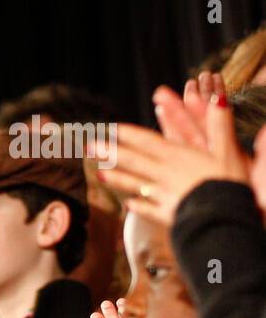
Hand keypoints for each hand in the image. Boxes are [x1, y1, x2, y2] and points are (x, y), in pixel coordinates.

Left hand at [98, 85, 253, 225]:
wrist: (223, 220)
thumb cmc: (228, 183)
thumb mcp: (228, 149)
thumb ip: (220, 123)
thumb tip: (217, 97)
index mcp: (178, 157)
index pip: (148, 141)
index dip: (128, 134)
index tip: (110, 127)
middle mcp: (165, 175)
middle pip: (134, 161)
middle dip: (111, 153)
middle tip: (89, 147)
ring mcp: (163, 196)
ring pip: (135, 184)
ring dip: (117, 179)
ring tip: (99, 175)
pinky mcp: (166, 216)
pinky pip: (148, 209)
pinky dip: (137, 207)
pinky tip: (127, 205)